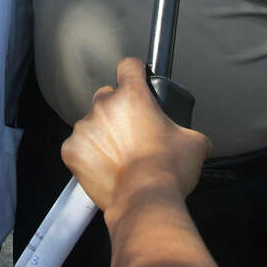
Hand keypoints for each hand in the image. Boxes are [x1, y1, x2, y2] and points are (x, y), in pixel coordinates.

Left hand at [62, 57, 210, 215]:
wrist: (145, 200)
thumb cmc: (168, 170)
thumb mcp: (194, 143)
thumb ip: (189, 130)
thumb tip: (195, 139)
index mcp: (132, 95)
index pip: (129, 66)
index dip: (136, 72)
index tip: (138, 79)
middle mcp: (104, 105)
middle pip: (108, 96)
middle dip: (119, 110)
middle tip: (134, 133)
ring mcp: (85, 127)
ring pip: (92, 122)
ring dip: (104, 133)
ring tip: (122, 156)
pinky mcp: (71, 150)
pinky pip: (79, 146)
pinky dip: (89, 154)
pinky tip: (106, 167)